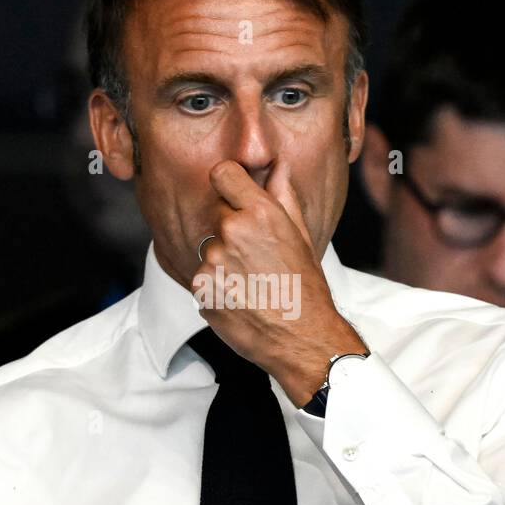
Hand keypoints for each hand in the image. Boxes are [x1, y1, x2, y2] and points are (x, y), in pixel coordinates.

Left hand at [193, 159, 365, 405]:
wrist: (301, 338)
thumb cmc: (306, 288)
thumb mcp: (301, 236)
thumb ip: (284, 197)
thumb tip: (277, 167)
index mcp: (260, 214)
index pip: (222, 173)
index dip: (228, 184)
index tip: (234, 196)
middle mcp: (232, 233)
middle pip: (215, 213)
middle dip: (230, 228)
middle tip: (254, 256)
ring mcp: (212, 262)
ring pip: (209, 248)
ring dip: (223, 261)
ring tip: (251, 282)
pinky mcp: (199, 289)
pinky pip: (203, 277)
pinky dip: (216, 287)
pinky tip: (241, 298)